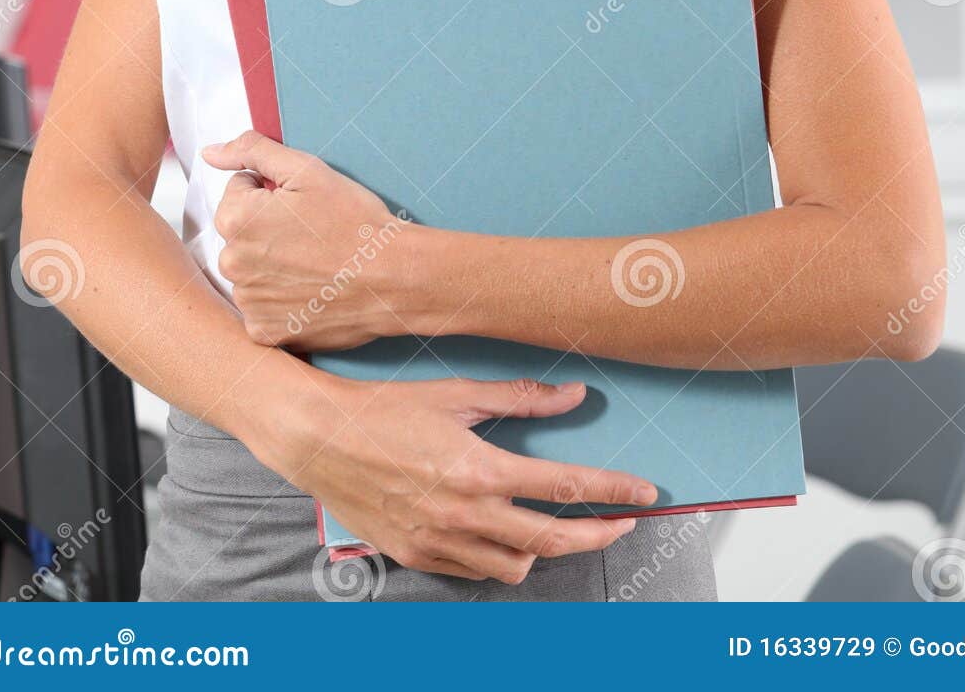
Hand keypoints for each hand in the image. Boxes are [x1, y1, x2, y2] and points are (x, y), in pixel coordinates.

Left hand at [203, 131, 411, 350]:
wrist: (392, 277)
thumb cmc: (354, 222)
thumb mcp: (307, 171)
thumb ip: (252, 151)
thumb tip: (211, 153)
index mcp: (236, 220)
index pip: (239, 193)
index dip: (272, 193)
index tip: (302, 207)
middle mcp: (231, 263)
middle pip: (241, 234)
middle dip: (267, 229)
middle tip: (311, 235)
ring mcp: (247, 302)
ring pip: (251, 271)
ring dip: (272, 266)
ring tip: (314, 264)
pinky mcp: (264, 332)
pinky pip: (261, 309)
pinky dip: (280, 301)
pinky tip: (309, 291)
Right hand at [262, 366, 657, 583]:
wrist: (319, 438)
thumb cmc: (386, 407)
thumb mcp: (456, 392)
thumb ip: (521, 397)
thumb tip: (575, 395)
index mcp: (479, 467)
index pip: (565, 486)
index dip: (613, 491)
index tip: (644, 494)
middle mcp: (464, 513)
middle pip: (552, 539)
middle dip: (598, 534)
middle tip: (622, 523)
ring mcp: (439, 541)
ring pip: (517, 566)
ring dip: (543, 549)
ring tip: (551, 524)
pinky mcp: (417, 556)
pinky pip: (475, 571)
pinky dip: (497, 556)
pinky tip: (500, 533)